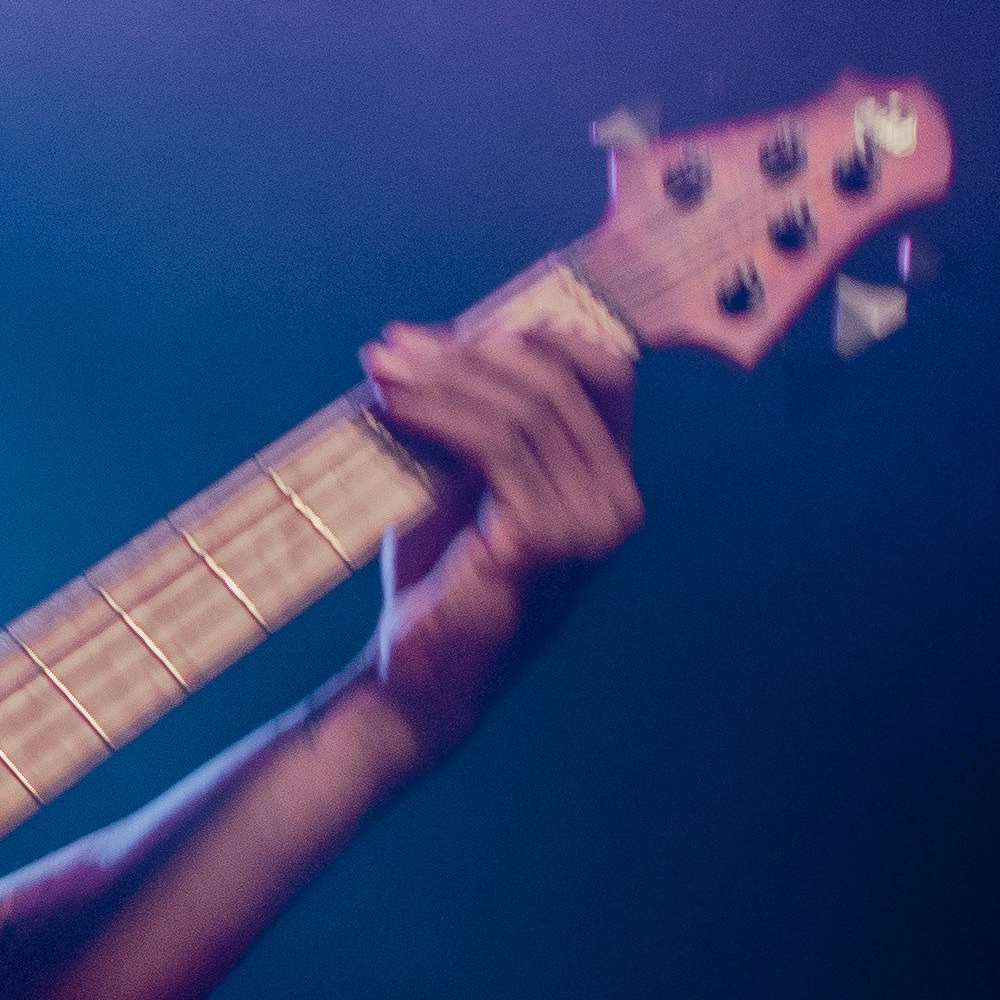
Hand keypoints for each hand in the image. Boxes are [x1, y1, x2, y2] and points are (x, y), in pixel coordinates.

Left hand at [350, 317, 641, 771]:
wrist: (418, 665)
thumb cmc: (439, 567)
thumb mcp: (458, 472)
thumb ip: (465, 409)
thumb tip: (420, 336)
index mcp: (612, 476)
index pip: (603, 374)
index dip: (529, 338)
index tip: (447, 334)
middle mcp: (619, 499)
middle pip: (552, 385)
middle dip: (463, 355)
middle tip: (391, 349)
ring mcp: (592, 524)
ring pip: (520, 412)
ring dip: (440, 381)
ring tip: (380, 372)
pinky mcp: (547, 539)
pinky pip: (494, 449)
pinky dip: (436, 416)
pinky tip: (390, 408)